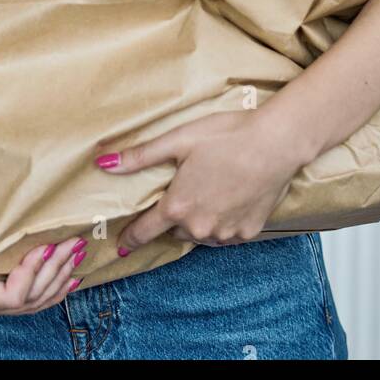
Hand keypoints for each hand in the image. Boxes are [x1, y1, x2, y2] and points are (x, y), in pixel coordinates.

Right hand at [0, 215, 88, 320]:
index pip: (11, 295)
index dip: (33, 273)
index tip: (45, 246)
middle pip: (28, 300)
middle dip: (54, 272)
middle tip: (73, 244)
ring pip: (32, 303)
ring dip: (57, 280)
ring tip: (77, 256)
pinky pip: (27, 300)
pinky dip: (50, 290)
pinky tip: (67, 277)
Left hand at [99, 109, 304, 253]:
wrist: (275, 143)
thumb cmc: (226, 136)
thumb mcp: (178, 140)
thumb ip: (140, 156)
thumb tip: (103, 164)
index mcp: (177, 207)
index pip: (144, 231)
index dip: (131, 237)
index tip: (122, 244)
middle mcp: (199, 227)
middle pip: (175, 229)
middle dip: (174, 215)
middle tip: (183, 192)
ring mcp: (225, 234)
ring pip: (201, 233)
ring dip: (198, 219)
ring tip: (209, 191)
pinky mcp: (248, 232)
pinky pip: (226, 233)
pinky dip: (223, 220)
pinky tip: (230, 198)